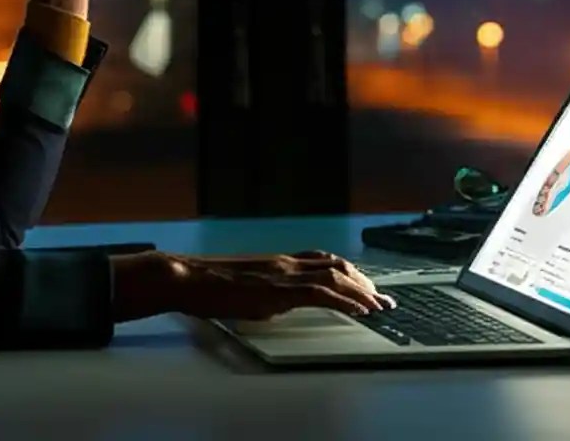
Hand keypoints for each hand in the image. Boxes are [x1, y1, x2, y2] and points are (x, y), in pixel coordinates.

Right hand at [110, 250, 395, 322]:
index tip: (365, 284)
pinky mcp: (278, 288)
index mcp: (278, 261)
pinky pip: (322, 293)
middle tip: (381, 297)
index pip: (323, 260)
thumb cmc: (208, 285)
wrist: (188, 278)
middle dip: (363, 281)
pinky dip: (346, 300)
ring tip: (379, 305)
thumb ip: (268, 293)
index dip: (348, 271)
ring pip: (335, 275)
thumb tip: (279, 302)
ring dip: (362, 291)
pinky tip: (360, 309)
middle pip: (336, 264)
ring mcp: (283, 273)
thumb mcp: (246, 288)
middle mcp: (286, 262)